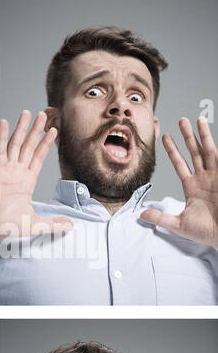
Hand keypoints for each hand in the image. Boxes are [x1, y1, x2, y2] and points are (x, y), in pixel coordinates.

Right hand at [0, 111, 72, 239]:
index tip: (54, 130)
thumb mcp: (37, 225)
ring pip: (16, 144)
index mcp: (27, 181)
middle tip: (43, 114)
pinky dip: (1, 136)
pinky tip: (4, 123)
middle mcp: (17, 171)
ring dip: (22, 128)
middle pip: (28, 145)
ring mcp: (6, 169)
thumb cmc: (10, 226)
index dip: (46, 144)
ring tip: (27, 113)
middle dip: (36, 130)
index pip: (39, 157)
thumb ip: (54, 223)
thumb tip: (70, 225)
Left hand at [140, 118, 217, 247]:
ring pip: (208, 151)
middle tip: (181, 120)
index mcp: (193, 187)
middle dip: (188, 136)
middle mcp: (204, 179)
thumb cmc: (207, 232)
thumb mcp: (179, 225)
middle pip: (194, 152)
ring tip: (197, 120)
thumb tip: (141, 215)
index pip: (180, 163)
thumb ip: (160, 218)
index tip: (166, 136)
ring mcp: (216, 177)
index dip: (173, 150)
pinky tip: (210, 136)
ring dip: (203, 136)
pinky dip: (215, 147)